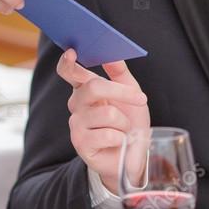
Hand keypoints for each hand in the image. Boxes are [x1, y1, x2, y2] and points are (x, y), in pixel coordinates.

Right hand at [57, 48, 149, 195]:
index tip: (72, 52)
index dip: (68, 63)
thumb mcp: (131, 92)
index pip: (68, 72)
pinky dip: (121, 138)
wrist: (132, 156)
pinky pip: (107, 134)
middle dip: (121, 93)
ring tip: (124, 130)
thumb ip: (119, 72)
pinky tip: (118, 142)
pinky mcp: (80, 143)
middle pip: (93, 87)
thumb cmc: (130, 122)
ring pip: (107, 113)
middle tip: (141, 99)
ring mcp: (76, 124)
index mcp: (85, 88)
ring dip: (124, 123)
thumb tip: (112, 54)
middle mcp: (76, 104)